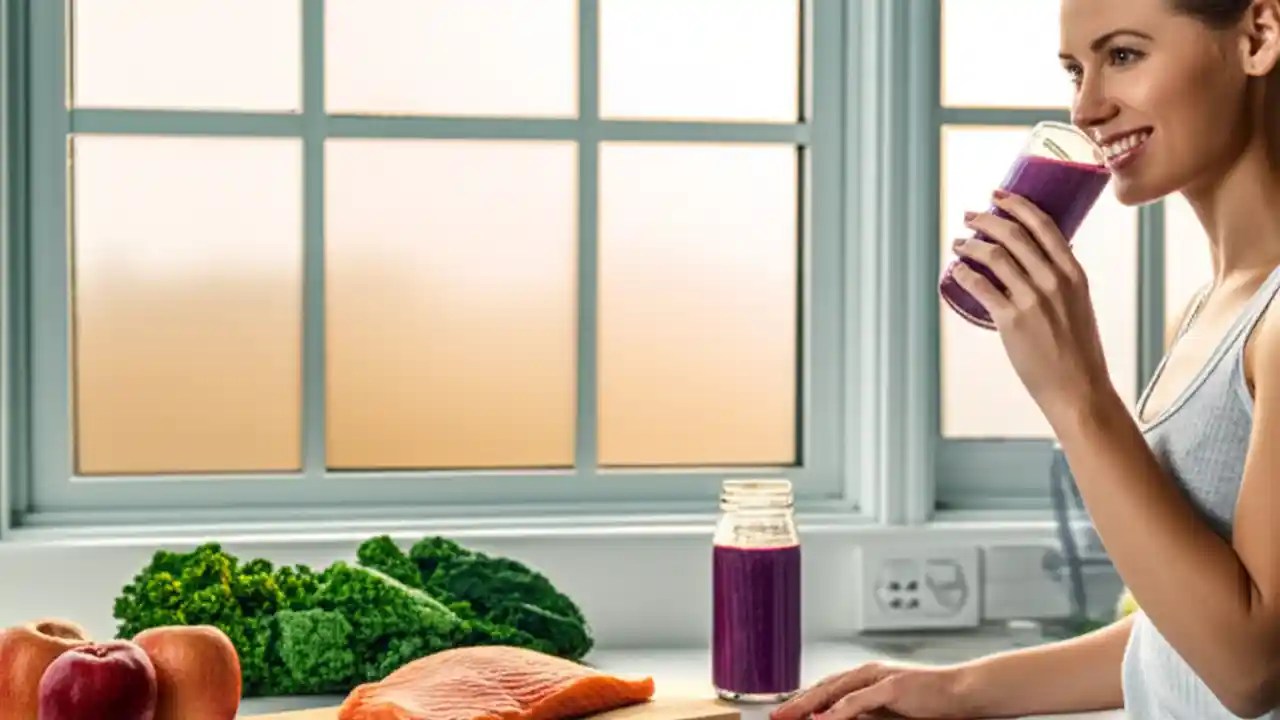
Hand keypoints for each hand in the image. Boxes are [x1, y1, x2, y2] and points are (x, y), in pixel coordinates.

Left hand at [769, 661, 975, 719]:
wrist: (964, 692)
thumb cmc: (933, 702)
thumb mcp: (891, 709)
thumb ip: (866, 712)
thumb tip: (839, 718)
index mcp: (868, 677)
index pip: (827, 688)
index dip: (803, 700)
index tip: (784, 712)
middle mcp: (868, 673)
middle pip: (824, 688)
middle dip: (797, 702)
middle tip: (776, 716)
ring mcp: (879, 678)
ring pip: (834, 692)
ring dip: (809, 705)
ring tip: (789, 717)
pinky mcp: (891, 686)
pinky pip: (857, 702)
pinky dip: (837, 712)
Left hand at [952, 190, 1115, 419]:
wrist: (1079, 388)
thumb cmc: (1079, 350)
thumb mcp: (1080, 304)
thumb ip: (1064, 280)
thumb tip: (1047, 257)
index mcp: (1074, 273)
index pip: (1043, 225)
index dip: (1017, 205)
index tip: (999, 195)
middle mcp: (1054, 281)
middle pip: (1013, 234)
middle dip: (986, 219)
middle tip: (970, 216)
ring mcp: (1032, 299)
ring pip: (993, 256)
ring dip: (970, 245)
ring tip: (958, 244)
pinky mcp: (1011, 320)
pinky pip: (980, 286)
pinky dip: (963, 273)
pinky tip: (956, 271)